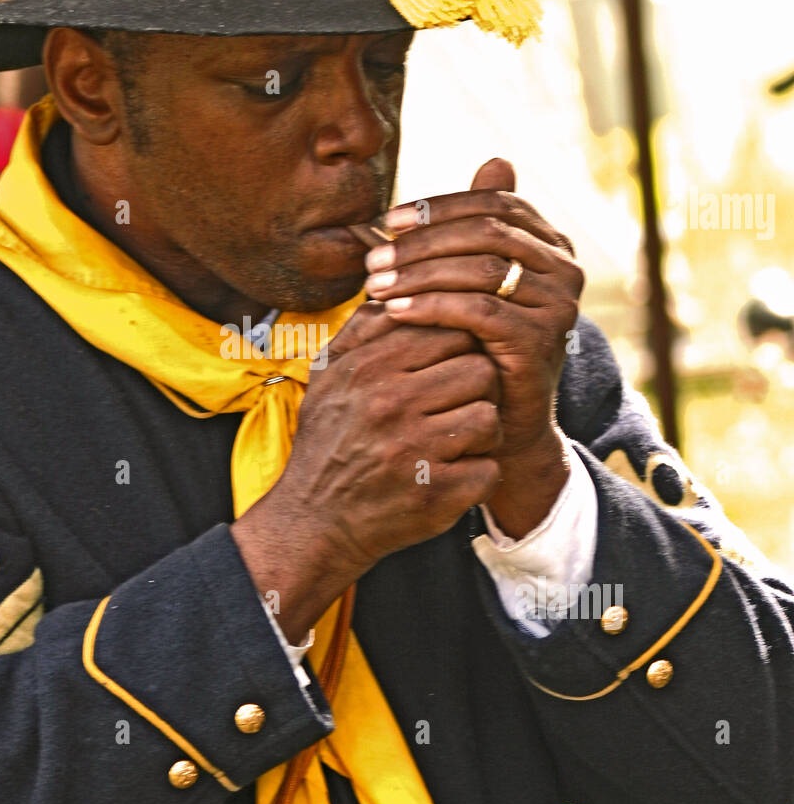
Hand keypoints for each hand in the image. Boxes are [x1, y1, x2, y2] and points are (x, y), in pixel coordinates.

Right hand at [232, 304, 503, 640]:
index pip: (447, 328)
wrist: (313, 521)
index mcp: (368, 368)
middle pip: (479, 368)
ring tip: (456, 438)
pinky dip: (478, 473)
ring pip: (490, 416)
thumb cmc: (328, 441)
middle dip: (476, 385)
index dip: (459, 343)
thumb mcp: (328, 377)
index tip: (450, 364)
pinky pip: (489, 468)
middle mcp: (391, 405)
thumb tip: (396, 282)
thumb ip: (362, 329)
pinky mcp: (437, 495)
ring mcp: (416, 451)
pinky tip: (452, 474)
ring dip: (482, 429)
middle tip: (458, 403)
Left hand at [363, 158, 583, 464]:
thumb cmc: (480, 342)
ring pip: (480, 269)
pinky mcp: (542, 339)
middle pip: (486, 232)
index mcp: (552, 244)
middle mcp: (565, 268)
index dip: (440, 207)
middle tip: (373, 259)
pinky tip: (393, 312)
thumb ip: (480, 226)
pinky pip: (477, 310)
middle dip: (422, 243)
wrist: (504, 417)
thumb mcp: (476, 280)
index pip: (495, 204)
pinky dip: (429, 307)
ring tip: (374, 285)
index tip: (389, 222)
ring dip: (418, 273)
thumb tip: (499, 156)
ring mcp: (559, 304)